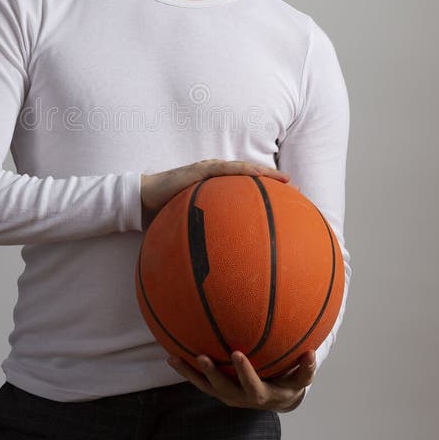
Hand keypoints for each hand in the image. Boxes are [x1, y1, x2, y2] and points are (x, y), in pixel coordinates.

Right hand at [140, 159, 290, 228]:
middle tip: (297, 190)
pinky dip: (241, 170)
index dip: (267, 193)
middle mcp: (215, 178)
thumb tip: (220, 269)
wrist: (141, 200)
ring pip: (242, 169)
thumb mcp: (190, 229)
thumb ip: (206, 241)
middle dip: (273, 182)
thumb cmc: (165, 215)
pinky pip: (224, 170)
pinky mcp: (198, 170)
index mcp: (215, 190)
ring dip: (264, 173)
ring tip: (284, 179)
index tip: (289, 202)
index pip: (245, 189)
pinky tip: (256, 174)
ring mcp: (207, 171)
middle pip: (250, 177)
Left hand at [166, 349, 316, 411]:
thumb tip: (312, 352)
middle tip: (202, 356)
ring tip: (175, 358)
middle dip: (213, 374)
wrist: (276, 400)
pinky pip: (200, 383)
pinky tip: (171, 356)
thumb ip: (306, 369)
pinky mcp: (218, 392)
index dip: (244, 372)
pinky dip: (186, 371)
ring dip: (192, 373)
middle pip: (224, 389)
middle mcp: (242, 398)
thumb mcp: (300, 378)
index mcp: (262, 395)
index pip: (252, 385)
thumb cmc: (289, 382)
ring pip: (207, 387)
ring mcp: (228, 396)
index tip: (236, 353)